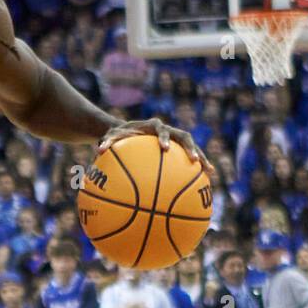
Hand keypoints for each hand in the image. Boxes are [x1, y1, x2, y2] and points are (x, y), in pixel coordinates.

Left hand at [98, 118, 214, 177]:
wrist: (128, 132)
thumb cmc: (119, 136)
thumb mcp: (111, 137)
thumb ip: (107, 142)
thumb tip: (98, 150)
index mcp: (153, 126)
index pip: (161, 129)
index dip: (165, 138)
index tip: (166, 149)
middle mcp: (168, 130)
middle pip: (184, 136)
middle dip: (190, 148)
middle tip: (193, 160)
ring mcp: (175, 139)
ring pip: (192, 147)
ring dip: (200, 157)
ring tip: (208, 171)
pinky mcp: (178, 149)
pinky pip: (189, 159)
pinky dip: (197, 168)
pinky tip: (205, 181)